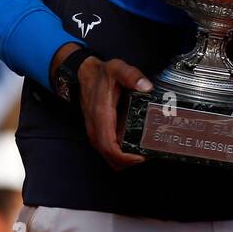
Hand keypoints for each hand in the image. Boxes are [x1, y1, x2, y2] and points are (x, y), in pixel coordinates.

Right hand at [70, 52, 151, 170]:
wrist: (83, 75)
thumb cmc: (100, 75)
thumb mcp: (116, 69)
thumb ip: (131, 76)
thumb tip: (146, 86)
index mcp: (101, 117)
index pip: (109, 147)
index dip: (125, 158)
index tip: (141, 157)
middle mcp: (96, 129)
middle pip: (110, 158)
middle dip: (129, 162)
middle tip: (149, 155)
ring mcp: (96, 133)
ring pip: (109, 157)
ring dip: (125, 160)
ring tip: (145, 152)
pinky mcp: (99, 133)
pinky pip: (109, 151)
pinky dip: (121, 155)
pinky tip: (135, 147)